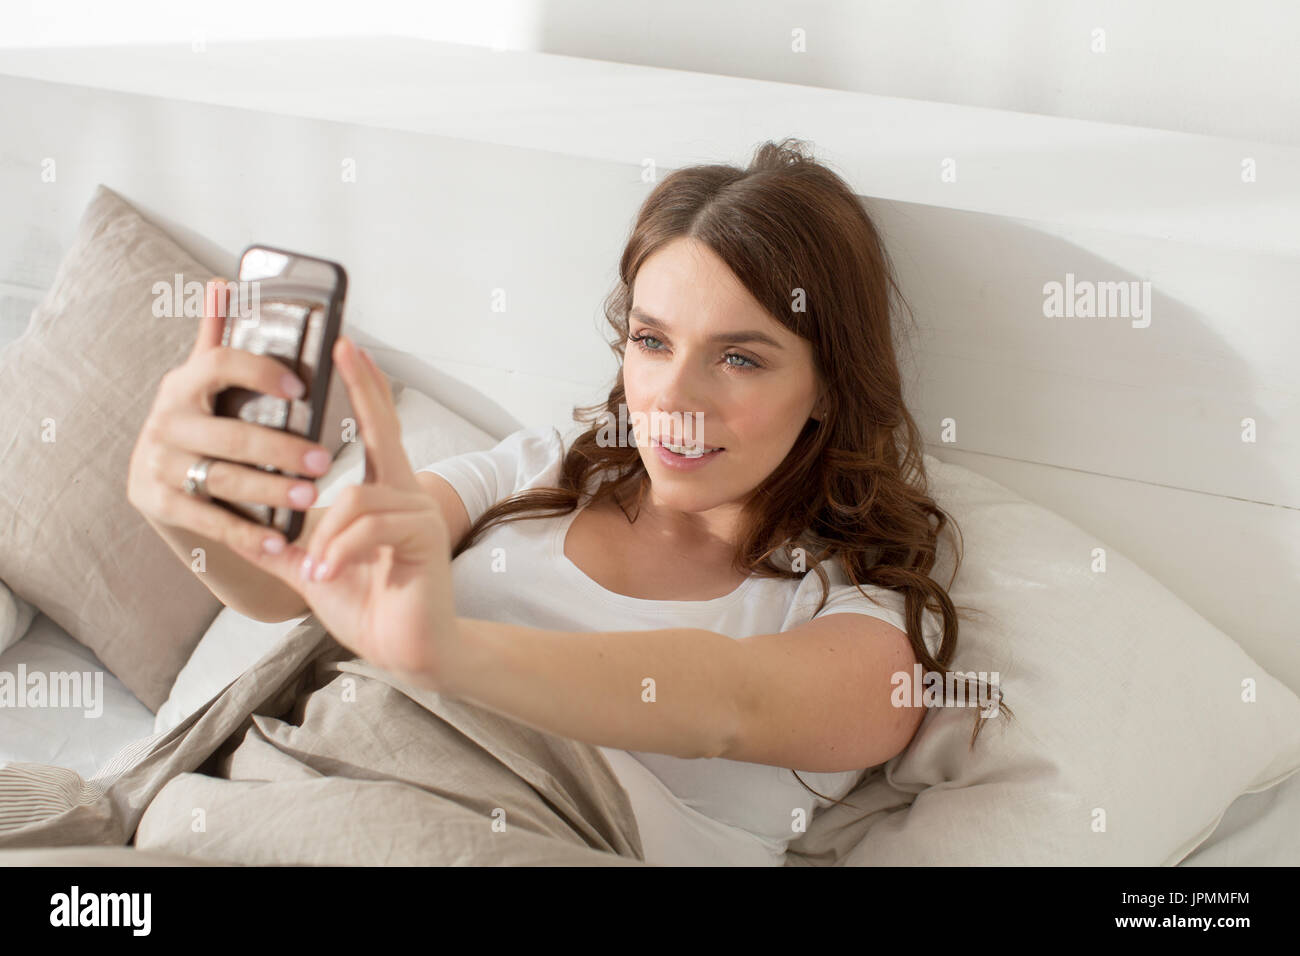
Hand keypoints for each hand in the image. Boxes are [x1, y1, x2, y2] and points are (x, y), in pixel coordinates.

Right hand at [127, 277, 333, 551]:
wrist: (156, 474)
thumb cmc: (201, 417)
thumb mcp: (205, 379)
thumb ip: (219, 335)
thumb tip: (227, 281)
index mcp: (183, 383)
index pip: (219, 365)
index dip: (259, 373)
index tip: (301, 389)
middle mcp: (165, 421)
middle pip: (231, 435)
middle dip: (281, 450)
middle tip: (323, 461)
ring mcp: (158, 464)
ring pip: (223, 480)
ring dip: (269, 492)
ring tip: (310, 498)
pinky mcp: (158, 503)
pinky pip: (209, 520)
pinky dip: (246, 534)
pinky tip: (279, 542)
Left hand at [244, 335, 459, 690]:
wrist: (408, 649)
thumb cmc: (371, 607)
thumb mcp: (317, 567)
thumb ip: (288, 543)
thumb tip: (248, 527)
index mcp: (383, 496)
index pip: (376, 431)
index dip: (363, 390)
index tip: (347, 350)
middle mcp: (406, 495)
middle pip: (386, 430)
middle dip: (362, 386)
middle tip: (343, 344)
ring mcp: (418, 514)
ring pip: (355, 498)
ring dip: (327, 537)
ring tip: (317, 568)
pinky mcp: (423, 537)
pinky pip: (368, 525)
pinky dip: (340, 550)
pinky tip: (328, 573)